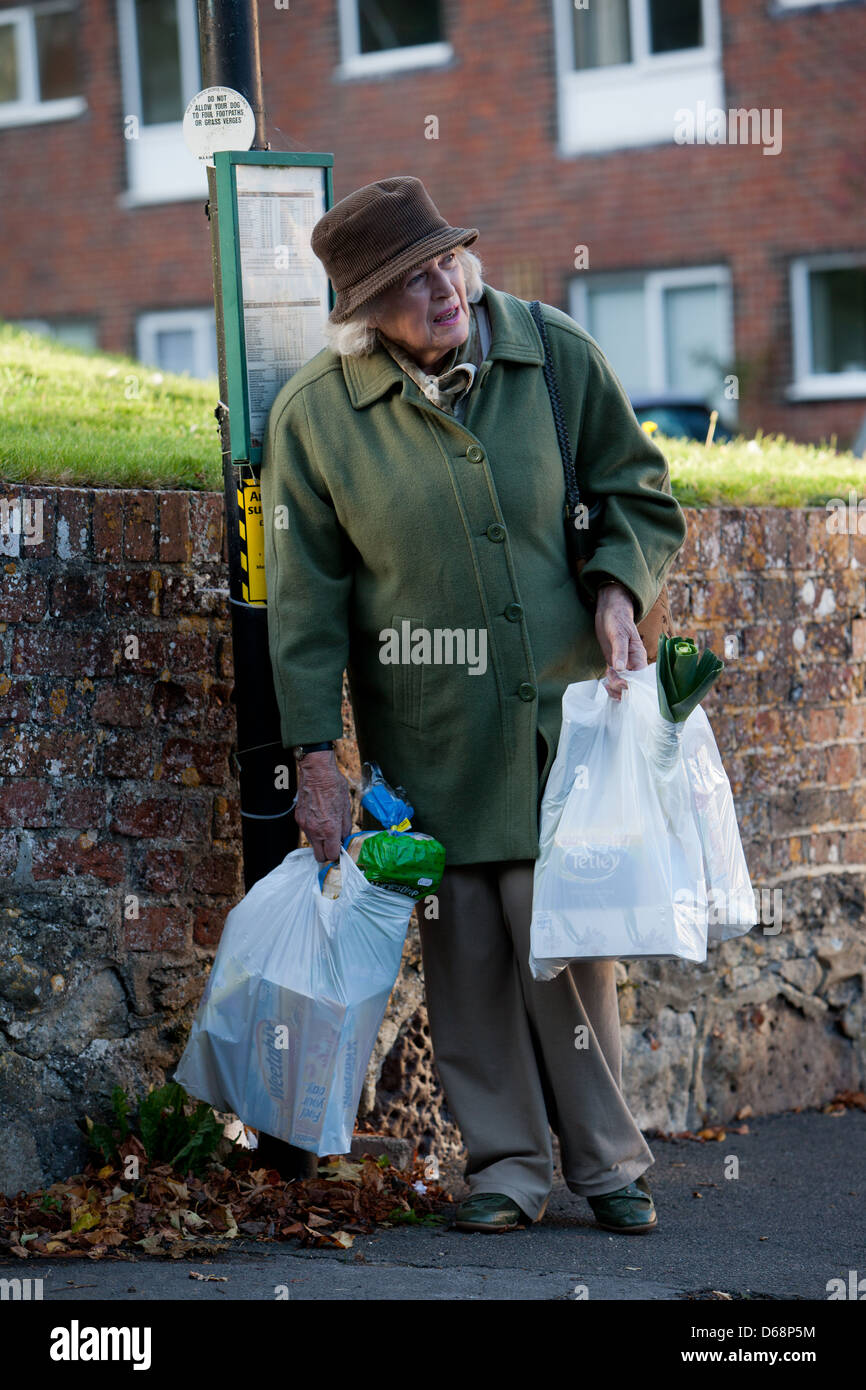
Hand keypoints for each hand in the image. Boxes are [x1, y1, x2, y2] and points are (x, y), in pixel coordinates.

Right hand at [294, 748, 352, 862]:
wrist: (317, 773)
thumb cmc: (334, 787)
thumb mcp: (346, 807)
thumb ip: (345, 827)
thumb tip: (345, 838)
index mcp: (329, 829)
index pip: (331, 855)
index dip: (337, 855)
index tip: (340, 850)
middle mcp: (315, 830)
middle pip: (319, 856)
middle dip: (326, 853)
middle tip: (333, 844)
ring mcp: (305, 825)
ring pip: (312, 844)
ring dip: (319, 841)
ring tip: (326, 828)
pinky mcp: (298, 819)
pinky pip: (306, 832)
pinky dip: (313, 830)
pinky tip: (319, 819)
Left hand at [594, 582, 646, 700]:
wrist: (609, 611)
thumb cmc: (617, 619)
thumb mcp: (619, 634)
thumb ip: (620, 652)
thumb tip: (620, 669)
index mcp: (639, 657)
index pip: (640, 678)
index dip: (630, 685)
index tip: (617, 682)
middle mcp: (633, 663)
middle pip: (632, 685)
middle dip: (621, 688)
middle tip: (609, 680)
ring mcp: (624, 665)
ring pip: (623, 685)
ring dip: (615, 689)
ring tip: (606, 683)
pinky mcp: (614, 664)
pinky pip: (615, 680)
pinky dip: (610, 685)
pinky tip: (604, 684)